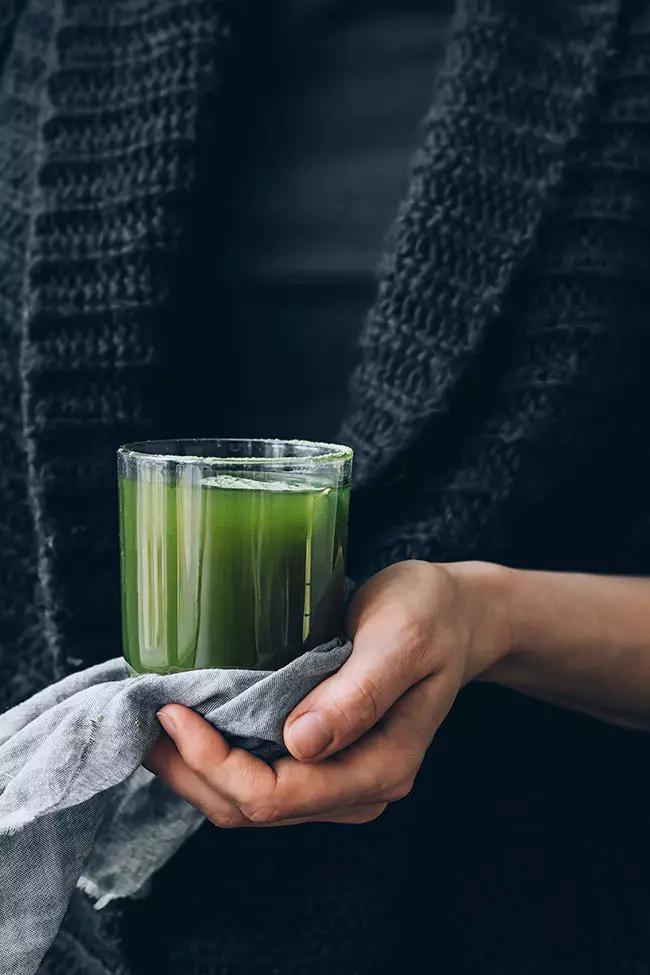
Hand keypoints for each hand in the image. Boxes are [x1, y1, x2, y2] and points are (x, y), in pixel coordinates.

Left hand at [145, 560, 509, 826]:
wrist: (457, 615)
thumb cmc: (432, 615)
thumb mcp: (403, 639)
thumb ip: (359, 692)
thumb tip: (301, 743)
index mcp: (382, 767)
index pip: (279, 794)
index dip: (215, 763)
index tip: (173, 711)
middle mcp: (360, 788)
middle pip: (255, 810)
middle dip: (191, 773)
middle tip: (143, 721)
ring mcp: (343, 780)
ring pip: (251, 803)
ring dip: (197, 772)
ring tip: (154, 727)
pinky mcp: (327, 759)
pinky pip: (262, 779)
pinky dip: (218, 760)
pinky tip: (193, 727)